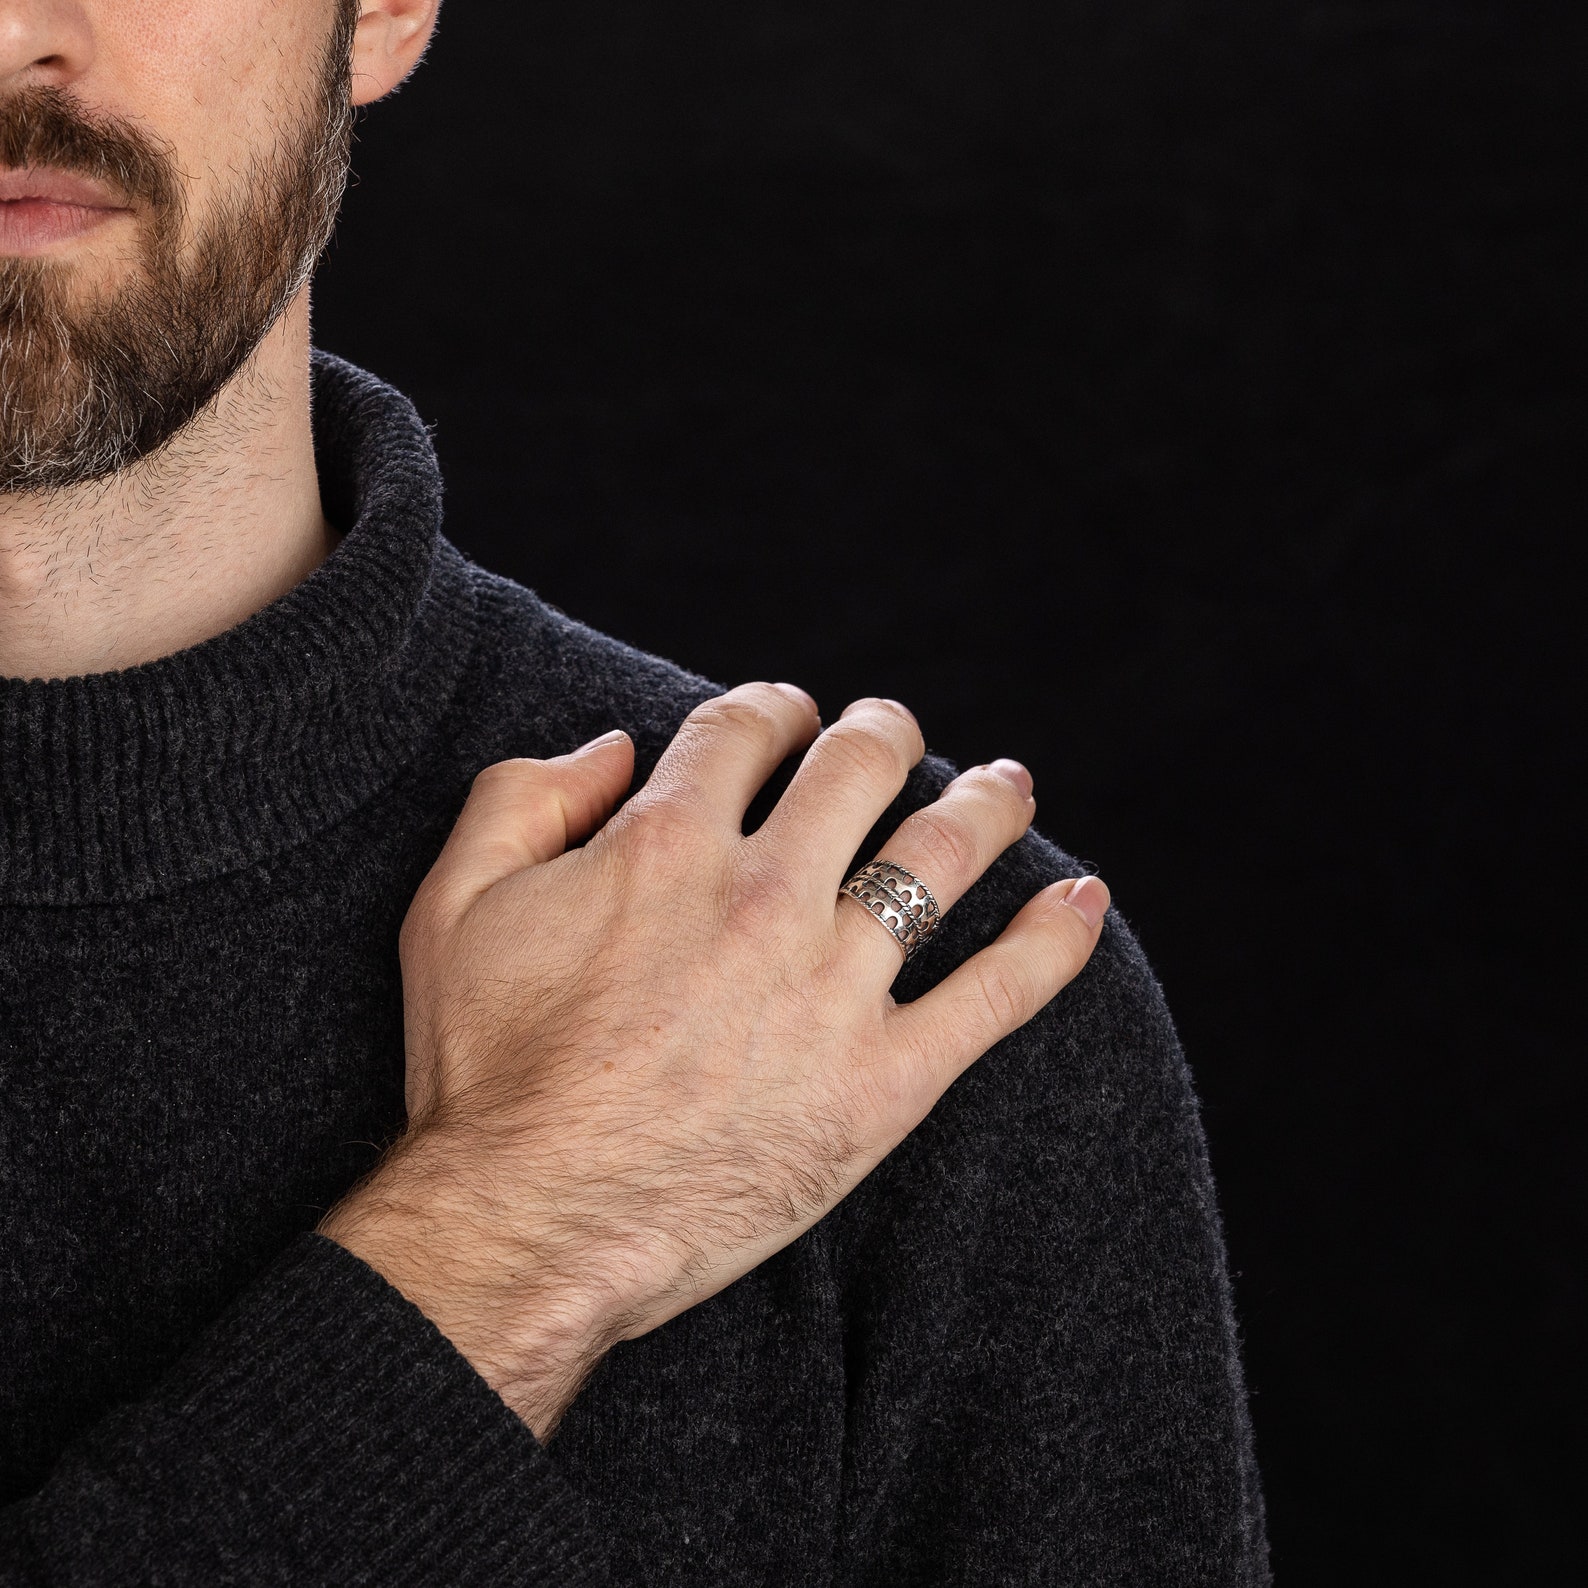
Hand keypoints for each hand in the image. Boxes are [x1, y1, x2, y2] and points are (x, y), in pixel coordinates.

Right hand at [321, 684, 1108, 1438]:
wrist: (532, 1224)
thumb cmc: (485, 1071)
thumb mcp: (452, 905)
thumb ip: (522, 797)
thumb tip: (615, 749)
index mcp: (669, 842)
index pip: (747, 730)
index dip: (773, 708)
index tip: (787, 719)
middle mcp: (767, 893)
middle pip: (859, 767)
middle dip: (882, 733)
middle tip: (893, 735)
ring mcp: (835, 986)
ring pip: (942, 855)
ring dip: (986, 804)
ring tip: (1007, 786)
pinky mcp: (884, 1081)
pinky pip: (995, 996)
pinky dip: (1052, 943)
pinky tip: (1085, 901)